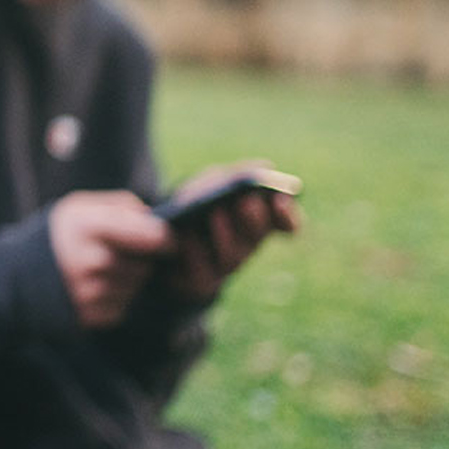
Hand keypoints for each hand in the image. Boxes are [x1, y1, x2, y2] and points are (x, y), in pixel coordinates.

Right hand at [49, 190, 172, 327]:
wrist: (14, 277)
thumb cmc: (57, 235)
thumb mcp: (79, 207)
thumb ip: (120, 206)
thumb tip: (155, 219)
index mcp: (87, 226)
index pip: (149, 235)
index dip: (164, 238)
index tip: (167, 239)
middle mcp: (89, 261)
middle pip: (143, 264)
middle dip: (139, 259)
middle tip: (117, 252)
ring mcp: (89, 292)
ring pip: (135, 286)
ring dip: (127, 278)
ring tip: (100, 269)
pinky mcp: (91, 316)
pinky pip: (123, 305)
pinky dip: (115, 297)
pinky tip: (93, 287)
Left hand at [163, 161, 301, 300]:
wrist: (161, 237)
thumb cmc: (195, 203)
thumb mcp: (211, 182)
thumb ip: (236, 175)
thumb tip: (265, 166)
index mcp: (257, 223)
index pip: (286, 225)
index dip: (288, 216)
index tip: (281, 199)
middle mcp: (246, 247)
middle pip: (256, 238)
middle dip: (253, 219)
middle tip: (247, 201)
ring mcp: (224, 268)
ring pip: (231, 257)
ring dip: (224, 234)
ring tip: (216, 212)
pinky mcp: (199, 283)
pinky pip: (200, 273)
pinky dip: (194, 252)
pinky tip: (186, 234)